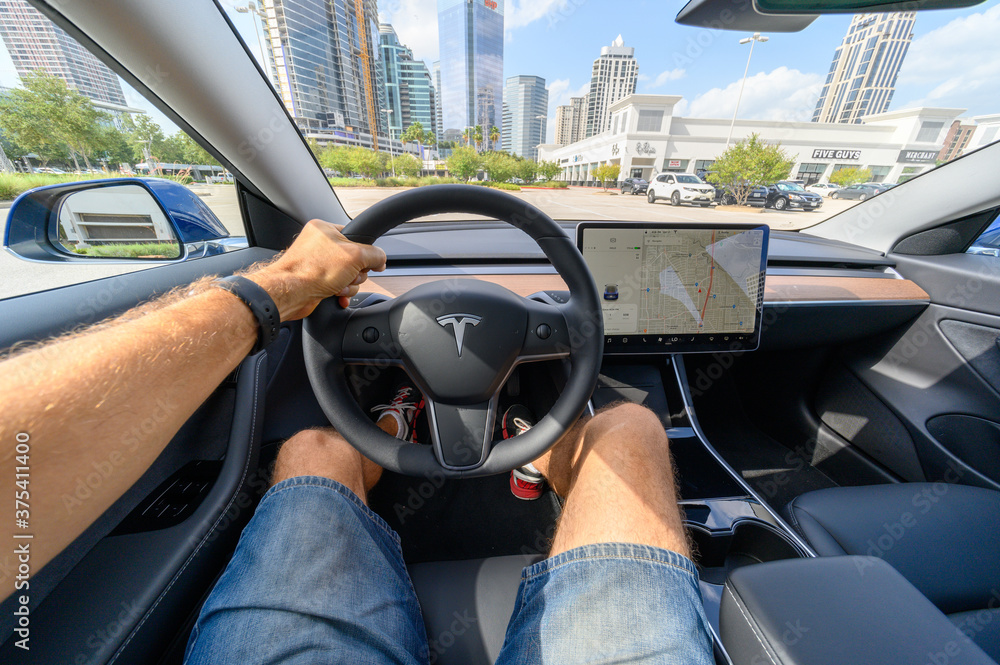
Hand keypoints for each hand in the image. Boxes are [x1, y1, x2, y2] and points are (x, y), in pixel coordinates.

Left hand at [246, 219, 386, 319]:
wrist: (290, 294)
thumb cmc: (313, 270)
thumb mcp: (355, 255)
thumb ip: (374, 254)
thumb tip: (381, 260)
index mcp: (325, 229)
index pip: (356, 236)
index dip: (364, 252)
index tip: (366, 262)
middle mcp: (319, 244)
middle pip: (354, 258)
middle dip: (355, 273)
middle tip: (347, 275)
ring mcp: (316, 263)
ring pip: (347, 274)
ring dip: (348, 284)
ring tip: (338, 286)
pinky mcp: (315, 280)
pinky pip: (337, 285)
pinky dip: (341, 292)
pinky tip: (338, 295)